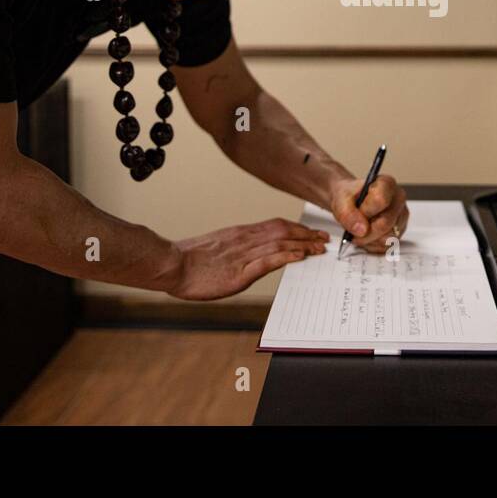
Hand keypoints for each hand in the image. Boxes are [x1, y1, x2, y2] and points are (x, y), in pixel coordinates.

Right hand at [168, 219, 328, 299]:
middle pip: (284, 232)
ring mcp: (243, 254)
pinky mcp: (239, 271)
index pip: (277, 226)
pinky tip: (299, 257)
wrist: (172, 263)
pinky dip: (286, 257)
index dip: (298, 229)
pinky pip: (267, 261)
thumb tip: (256, 253)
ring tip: (319, 248)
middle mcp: (246, 239)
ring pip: (280, 243)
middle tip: (324, 239)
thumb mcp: (220, 248)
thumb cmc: (191, 260)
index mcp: (241, 233)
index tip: (312, 232)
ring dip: (303, 245)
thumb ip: (239, 248)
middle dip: (307, 235)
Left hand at [329, 174, 409, 253]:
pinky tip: (366, 236)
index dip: (365, 211)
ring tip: (359, 231)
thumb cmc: (349, 197)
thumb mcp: (341, 200)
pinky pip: (387, 246)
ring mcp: (401, 217)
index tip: (357, 212)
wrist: (350, 202)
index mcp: (387, 184)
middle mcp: (398, 199)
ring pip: (388, 238)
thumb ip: (347, 213)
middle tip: (353, 229)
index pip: (380, 201)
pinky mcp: (399, 232)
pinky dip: (373, 245)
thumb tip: (362, 230)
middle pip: (385, 224)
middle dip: (365, 232)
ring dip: (368, 240)